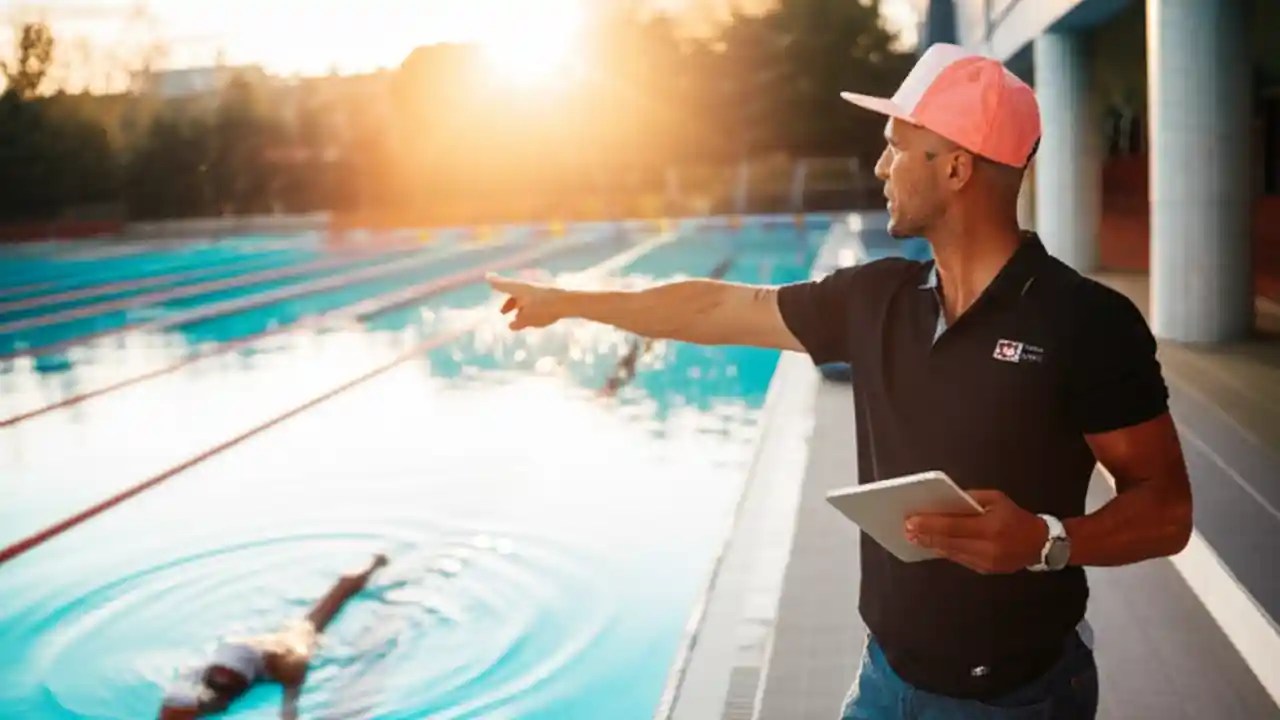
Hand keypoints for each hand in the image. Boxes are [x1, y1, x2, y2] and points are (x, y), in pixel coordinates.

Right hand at [486, 273, 567, 329]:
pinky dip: (531, 309)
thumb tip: (511, 325)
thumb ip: (518, 322)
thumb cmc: (545, 308)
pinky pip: (537, 302)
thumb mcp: (528, 318)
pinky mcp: (551, 295)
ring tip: (518, 319)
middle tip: (502, 312)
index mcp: (519, 289)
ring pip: (526, 298)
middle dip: (509, 303)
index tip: (488, 278)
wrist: (569, 302)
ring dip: (519, 307)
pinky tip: (534, 320)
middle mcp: (528, 287)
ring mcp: (540, 290)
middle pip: (515, 293)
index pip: (503, 285)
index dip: (495, 283)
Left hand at [904, 490, 1046, 573]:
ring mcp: (986, 562)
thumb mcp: (996, 499)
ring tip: (914, 537)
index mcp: (991, 527)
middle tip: (906, 530)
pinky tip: (932, 544)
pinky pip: (959, 559)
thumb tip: (944, 500)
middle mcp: (988, 547)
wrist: (1040, 544)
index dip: (930, 524)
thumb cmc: (1015, 516)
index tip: (911, 521)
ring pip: (951, 553)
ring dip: (931, 545)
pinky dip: (945, 550)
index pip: (953, 526)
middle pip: (948, 542)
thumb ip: (970, 498)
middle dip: (925, 536)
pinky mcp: (984, 570)